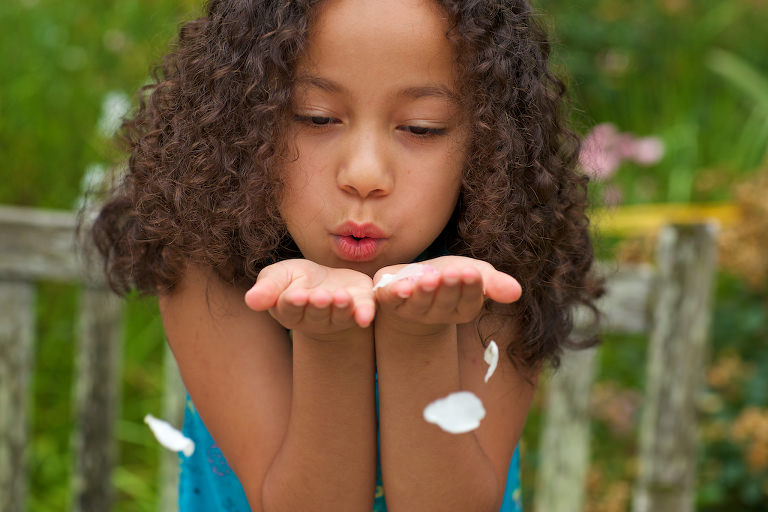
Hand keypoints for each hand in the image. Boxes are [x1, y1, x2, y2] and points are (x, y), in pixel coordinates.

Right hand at [244, 259, 374, 337]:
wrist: (327, 282)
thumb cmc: (297, 280)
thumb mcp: (279, 276)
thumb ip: (267, 287)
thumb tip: (251, 301)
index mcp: (289, 311)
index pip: (289, 308)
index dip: (294, 303)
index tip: (296, 296)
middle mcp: (314, 319)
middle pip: (316, 313)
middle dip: (319, 305)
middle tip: (321, 296)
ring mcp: (338, 317)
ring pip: (339, 315)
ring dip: (341, 308)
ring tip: (342, 297)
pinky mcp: (360, 308)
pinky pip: (362, 313)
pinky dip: (364, 314)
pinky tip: (366, 317)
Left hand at [373, 256, 520, 335]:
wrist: (415, 282)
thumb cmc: (450, 276)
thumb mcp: (474, 273)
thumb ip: (494, 283)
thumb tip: (517, 291)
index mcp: (463, 308)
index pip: (469, 300)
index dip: (470, 288)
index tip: (472, 273)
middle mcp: (439, 314)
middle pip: (445, 303)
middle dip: (449, 288)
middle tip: (452, 273)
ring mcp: (414, 310)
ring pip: (420, 304)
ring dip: (424, 292)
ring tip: (429, 278)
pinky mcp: (390, 302)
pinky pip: (392, 301)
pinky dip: (395, 294)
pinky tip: (399, 287)